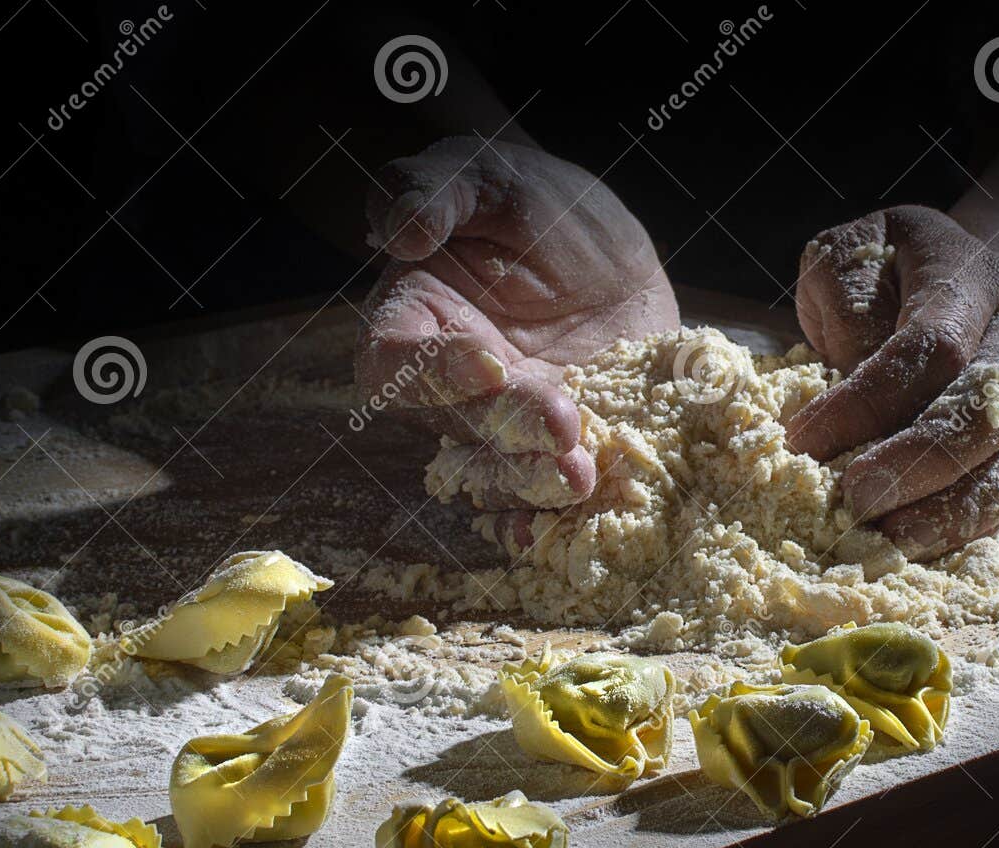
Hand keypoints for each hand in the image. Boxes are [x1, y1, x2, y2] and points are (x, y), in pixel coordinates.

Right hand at [357, 137, 676, 546]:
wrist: (601, 247)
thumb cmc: (525, 201)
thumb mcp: (486, 173)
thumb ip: (435, 189)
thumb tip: (400, 230)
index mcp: (413, 322)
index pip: (397, 360)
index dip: (434, 370)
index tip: (488, 361)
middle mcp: (450, 391)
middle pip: (459, 428)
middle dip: (508, 430)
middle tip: (562, 422)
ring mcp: (505, 429)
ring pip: (499, 474)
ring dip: (536, 484)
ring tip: (582, 476)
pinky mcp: (559, 452)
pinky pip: (547, 497)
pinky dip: (559, 519)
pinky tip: (584, 524)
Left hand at [788, 205, 998, 559]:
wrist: (981, 279)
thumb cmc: (894, 274)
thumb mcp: (853, 254)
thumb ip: (844, 301)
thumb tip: (843, 378)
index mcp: (970, 276)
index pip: (931, 345)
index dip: (870, 399)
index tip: (805, 441)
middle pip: (993, 402)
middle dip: (923, 458)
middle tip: (857, 498)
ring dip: (955, 507)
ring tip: (891, 540)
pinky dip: (967, 526)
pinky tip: (914, 547)